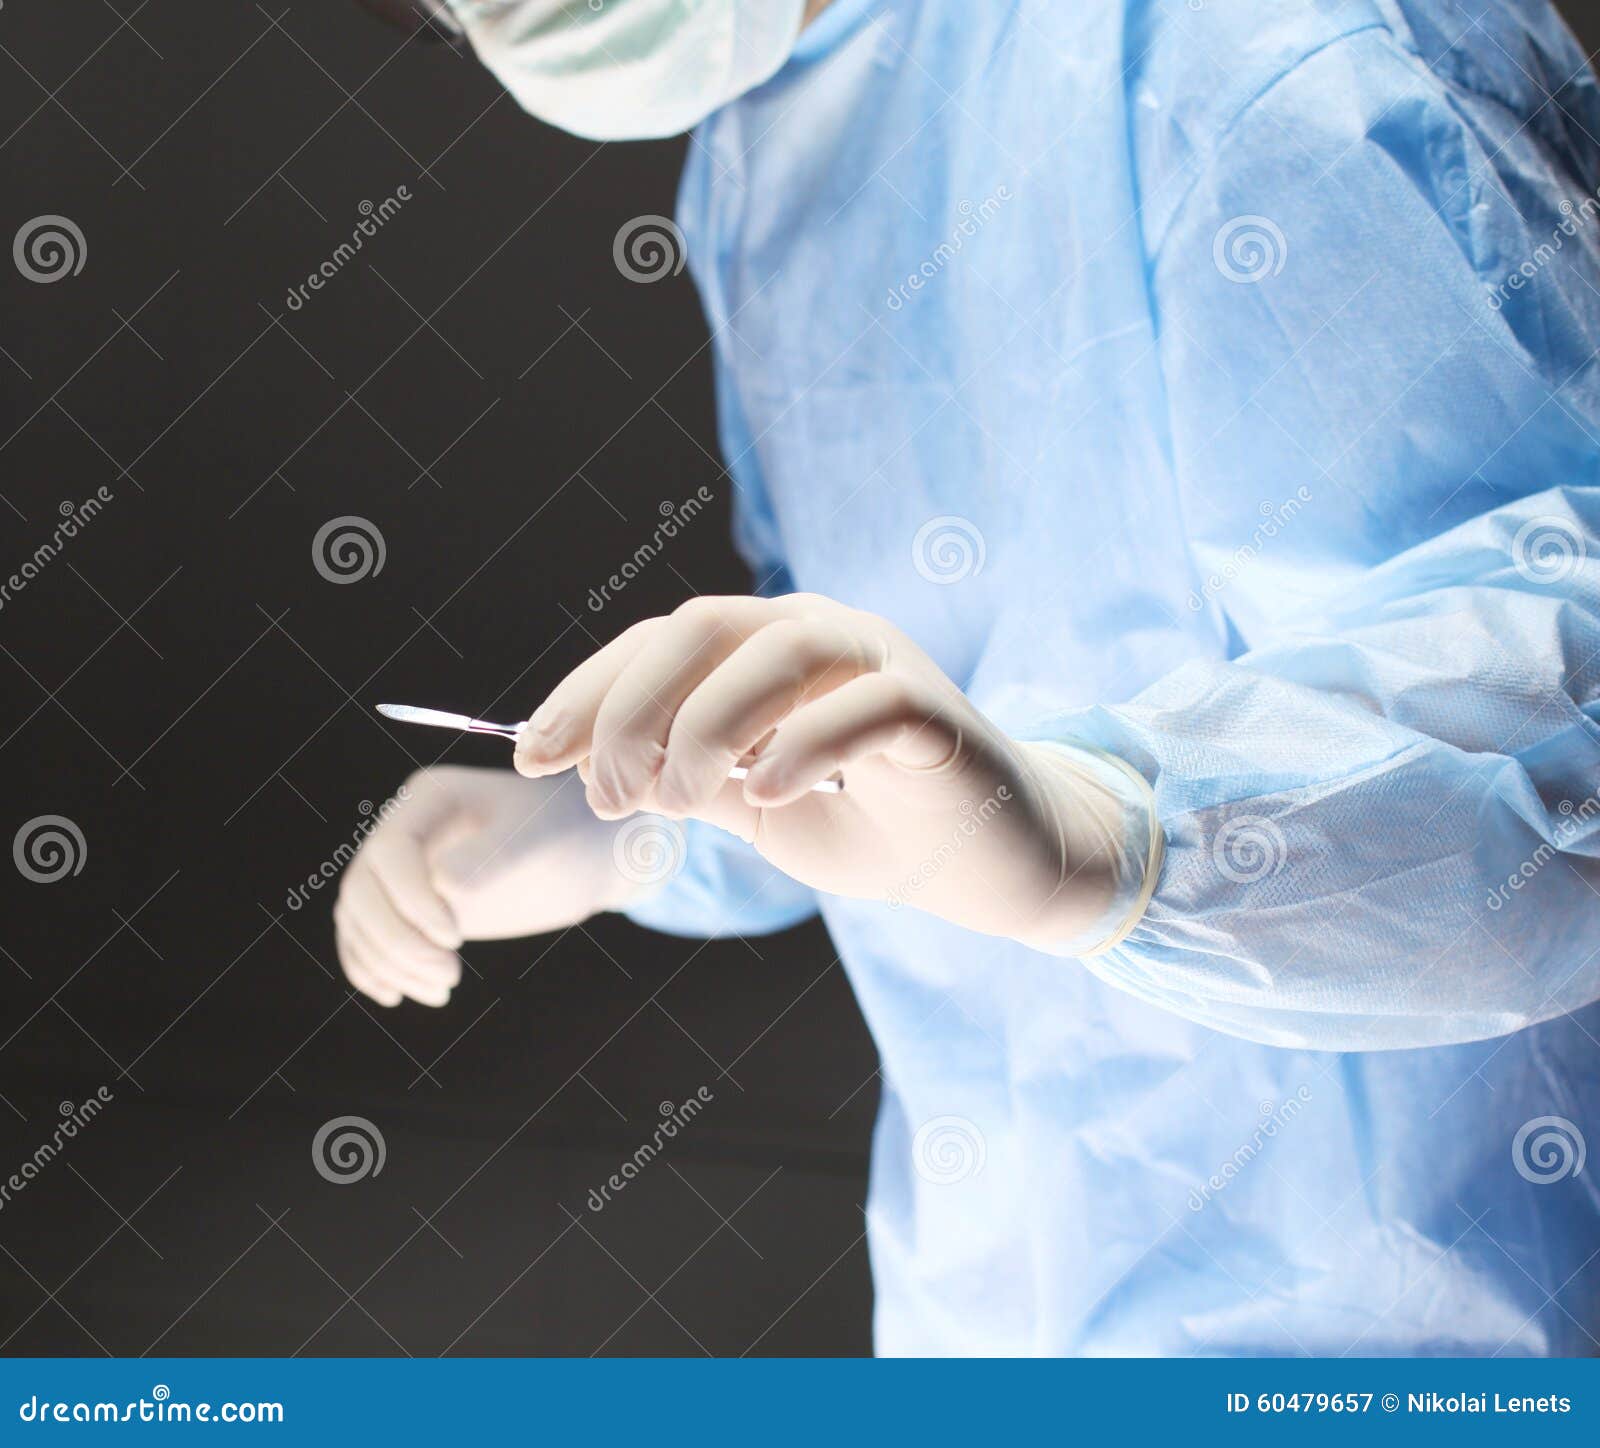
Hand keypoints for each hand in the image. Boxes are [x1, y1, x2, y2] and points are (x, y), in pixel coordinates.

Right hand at [334, 765, 635, 1006]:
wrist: (575, 854)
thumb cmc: (560, 839)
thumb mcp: (536, 843)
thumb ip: (495, 858)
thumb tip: (443, 885)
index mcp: (429, 797)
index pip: (391, 850)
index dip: (410, 899)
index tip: (455, 938)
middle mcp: (402, 829)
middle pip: (362, 889)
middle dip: (397, 940)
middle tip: (451, 975)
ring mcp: (395, 869)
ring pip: (357, 918)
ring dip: (387, 963)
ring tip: (443, 990)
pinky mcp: (400, 905)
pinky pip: (362, 937)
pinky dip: (372, 969)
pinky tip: (399, 996)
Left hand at [514, 594, 1152, 951]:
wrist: (987, 863)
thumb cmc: (868, 826)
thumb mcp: (752, 804)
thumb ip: (685, 777)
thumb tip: (599, 767)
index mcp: (768, 646)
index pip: (660, 639)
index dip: (585, 691)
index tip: (532, 755)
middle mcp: (822, 633)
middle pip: (702, 627)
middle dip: (630, 711)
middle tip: (611, 795)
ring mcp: (884, 664)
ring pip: (778, 651)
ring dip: (705, 728)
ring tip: (683, 801)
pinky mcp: (938, 714)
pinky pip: (868, 708)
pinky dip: (804, 750)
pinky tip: (769, 799)